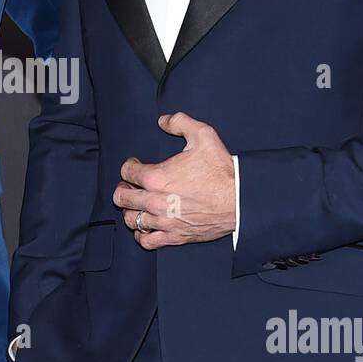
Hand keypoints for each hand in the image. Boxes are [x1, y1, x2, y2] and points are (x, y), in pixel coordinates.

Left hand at [113, 112, 235, 248]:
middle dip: (124, 187)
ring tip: (137, 204)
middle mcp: (155, 201)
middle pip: (122, 197)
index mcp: (157, 177)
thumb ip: (180, 122)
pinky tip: (146, 225)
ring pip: (131, 219)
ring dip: (131, 210)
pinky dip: (141, 233)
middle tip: (130, 184)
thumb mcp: (203, 135)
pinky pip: (146, 240)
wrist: (240, 199)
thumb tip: (163, 121)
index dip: (129, 166)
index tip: (135, 165)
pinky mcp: (174, 236)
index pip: (127, 171)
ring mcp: (164, 221)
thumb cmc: (221, 171)